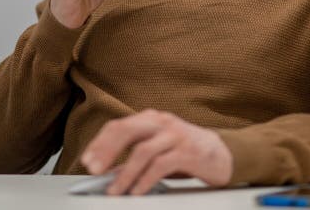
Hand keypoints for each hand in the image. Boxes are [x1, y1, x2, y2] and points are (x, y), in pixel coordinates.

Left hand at [80, 109, 232, 194]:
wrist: (222, 154)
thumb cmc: (185, 151)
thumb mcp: (158, 149)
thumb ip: (135, 156)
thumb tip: (109, 171)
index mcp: (150, 119)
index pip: (118, 126)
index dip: (100, 143)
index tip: (87, 160)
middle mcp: (161, 122)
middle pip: (126, 130)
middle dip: (106, 151)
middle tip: (94, 170)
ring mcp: (175, 135)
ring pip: (143, 150)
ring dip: (125, 173)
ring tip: (115, 190)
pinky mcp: (188, 151)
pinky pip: (162, 165)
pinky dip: (146, 179)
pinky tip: (138, 191)